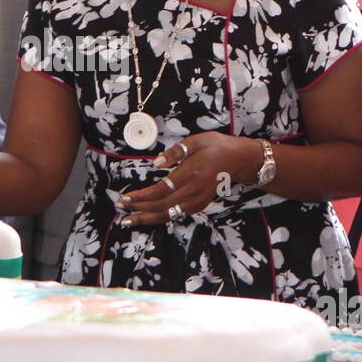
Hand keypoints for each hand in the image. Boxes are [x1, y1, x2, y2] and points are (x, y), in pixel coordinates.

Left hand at [116, 132, 262, 225]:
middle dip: (139, 210)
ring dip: (147, 218)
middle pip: (161, 206)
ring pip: (169, 214)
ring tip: (129, 220)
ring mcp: (197, 200)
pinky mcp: (200, 204)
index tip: (125, 198)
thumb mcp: (197, 141)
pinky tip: (149, 218)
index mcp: (190, 173)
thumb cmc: (217, 147)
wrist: (240, 160)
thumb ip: (176, 152)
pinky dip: (161, 218)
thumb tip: (157, 162)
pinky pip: (177, 215)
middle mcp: (193, 191)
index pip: (161, 190)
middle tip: (120, 210)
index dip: (142, 197)